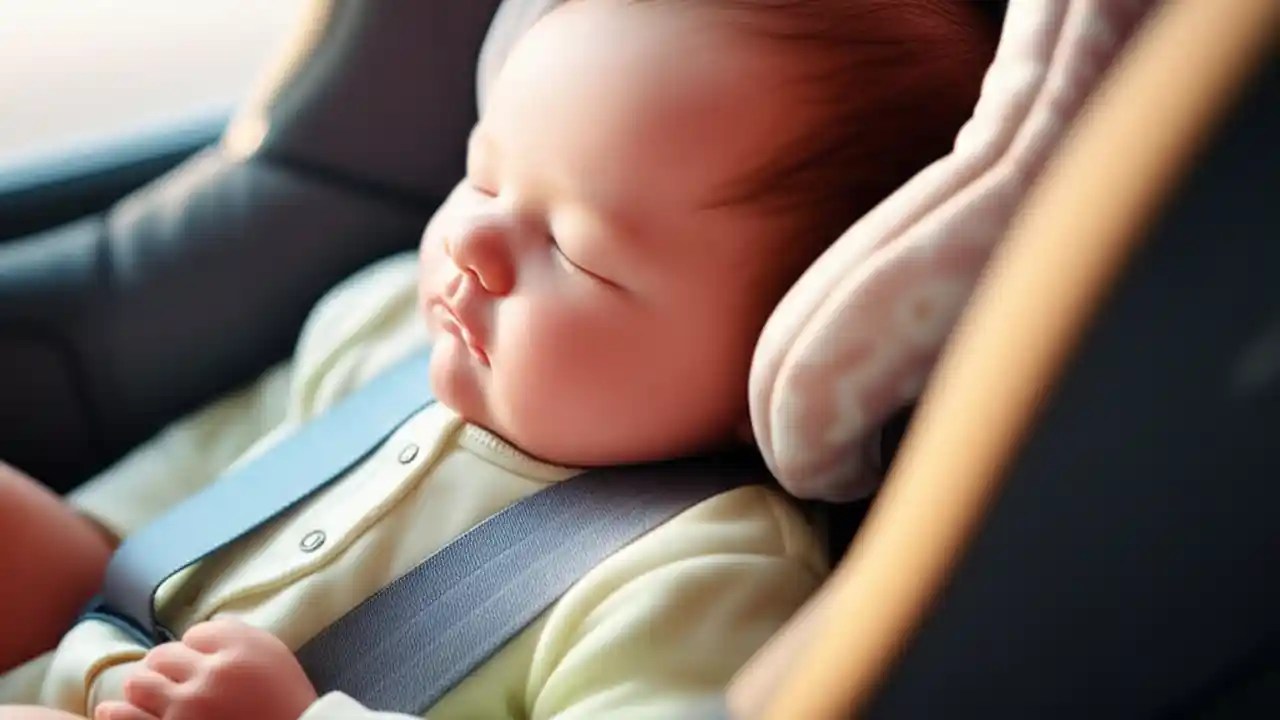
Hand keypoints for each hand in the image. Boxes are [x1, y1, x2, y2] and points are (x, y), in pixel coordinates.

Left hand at [94, 618, 316, 719]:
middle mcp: (211, 675)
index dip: (197, 650)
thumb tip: (202, 631)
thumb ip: (240, 635)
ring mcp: (187, 710)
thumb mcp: (275, 657)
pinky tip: (113, 710)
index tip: (206, 664)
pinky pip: (126, 718)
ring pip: (140, 683)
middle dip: (167, 667)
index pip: (195, 635)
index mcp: (241, 651)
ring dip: (144, 687)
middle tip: (177, 681)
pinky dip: (116, 713)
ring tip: (154, 697)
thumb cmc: (285, 703)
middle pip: (164, 655)